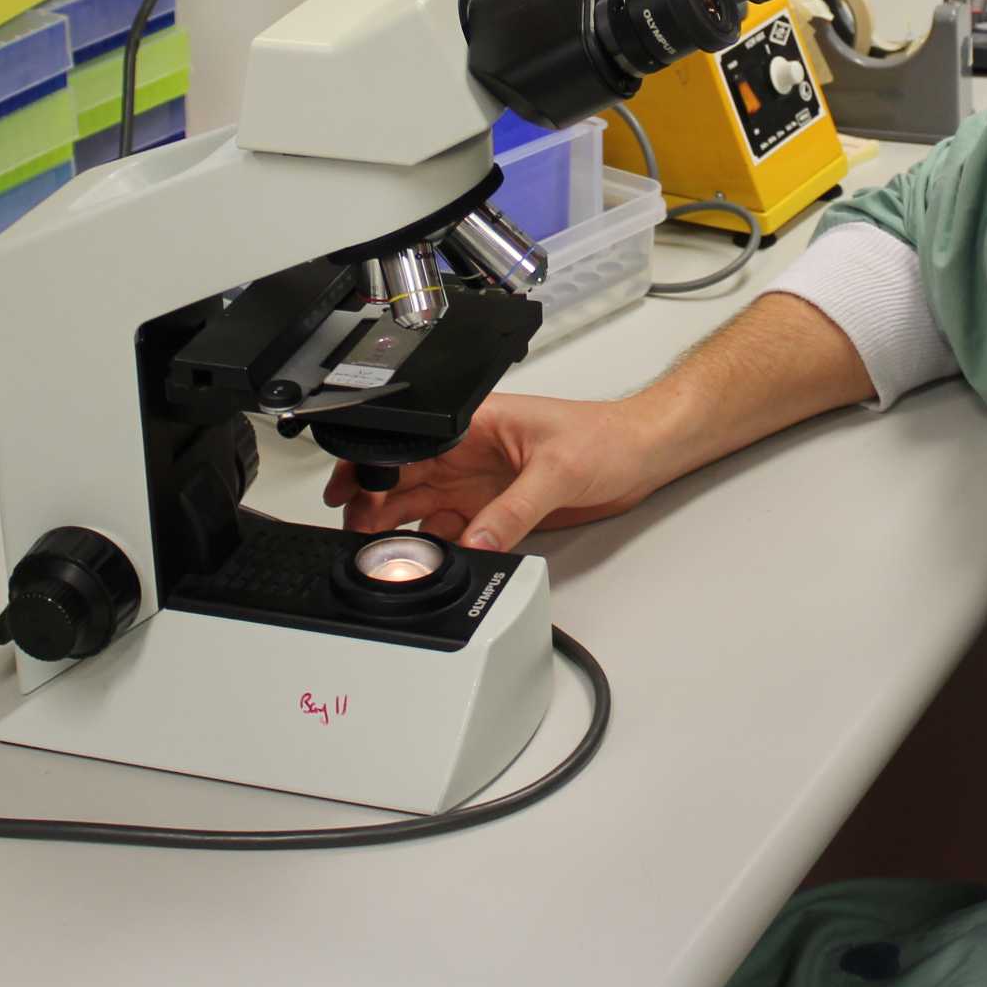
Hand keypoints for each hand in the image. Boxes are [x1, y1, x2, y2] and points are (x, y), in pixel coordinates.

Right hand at [323, 393, 670, 552]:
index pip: (408, 442)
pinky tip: (433, 563)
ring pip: (420, 511)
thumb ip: (514, 510)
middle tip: (360, 539)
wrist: (639, 457)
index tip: (347, 492)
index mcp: (473, 423)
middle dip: (373, 507)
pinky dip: (440, 551)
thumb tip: (480, 541)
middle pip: (402, 481)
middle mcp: (467, 453)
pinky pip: (455, 535)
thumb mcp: (557, 469)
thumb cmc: (604, 437)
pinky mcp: (495, 513)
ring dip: (400, 533)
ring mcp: (478, 485)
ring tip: (387, 557)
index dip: (371, 464)